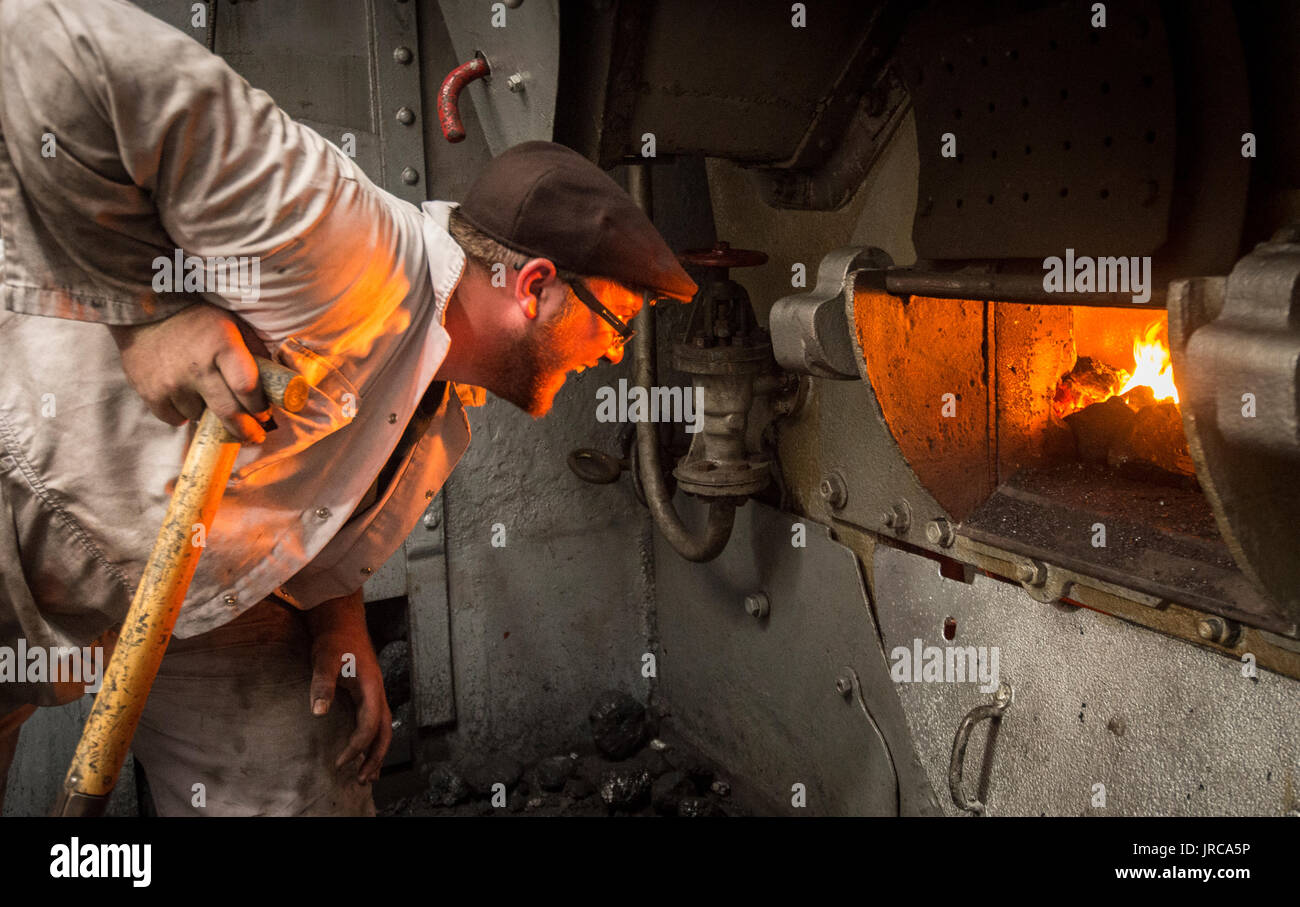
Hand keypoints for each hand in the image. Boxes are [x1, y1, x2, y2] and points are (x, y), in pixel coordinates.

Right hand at [107, 302, 270, 442]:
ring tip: (206, 394)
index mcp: (222, 346)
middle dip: (245, 429)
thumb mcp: (232, 325)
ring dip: (208, 412)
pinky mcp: (150, 393)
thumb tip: (275, 383)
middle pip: (228, 412)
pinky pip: (175, 418)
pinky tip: (185, 397)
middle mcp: (197, 367)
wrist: (144, 311)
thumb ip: (254, 352)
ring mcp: (171, 383)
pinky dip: (183, 413)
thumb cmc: (198, 320)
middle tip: (253, 435)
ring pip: (200, 417)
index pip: (247, 388)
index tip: (264, 414)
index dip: (259, 407)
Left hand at [306, 591, 392, 783]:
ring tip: (366, 775)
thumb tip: (318, 713)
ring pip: (383, 728)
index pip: (369, 725)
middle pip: (385, 732)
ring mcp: (375, 693)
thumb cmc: (334, 640)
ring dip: (375, 752)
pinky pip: (375, 722)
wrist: (342, 621)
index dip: (357, 746)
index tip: (340, 762)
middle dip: (375, 757)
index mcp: (372, 687)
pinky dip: (371, 740)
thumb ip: (322, 685)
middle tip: (362, 780)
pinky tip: (361, 749)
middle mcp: (378, 693)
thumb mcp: (325, 660)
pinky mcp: (367, 693)